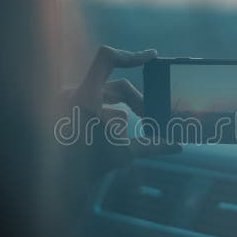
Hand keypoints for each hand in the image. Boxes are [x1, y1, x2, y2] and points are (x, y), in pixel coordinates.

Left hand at [61, 46, 180, 174]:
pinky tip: (113, 132)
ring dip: (122, 113)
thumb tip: (178, 146)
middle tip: (150, 118)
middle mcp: (73, 94)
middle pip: (117, 87)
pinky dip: (108, 115)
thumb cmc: (89, 167)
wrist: (59, 181)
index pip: (106, 59)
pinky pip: (94, 102)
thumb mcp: (123, 155)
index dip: (131, 55)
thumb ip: (152, 146)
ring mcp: (67, 100)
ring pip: (107, 96)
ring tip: (127, 134)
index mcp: (85, 99)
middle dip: (137, 103)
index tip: (152, 56)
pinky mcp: (66, 107)